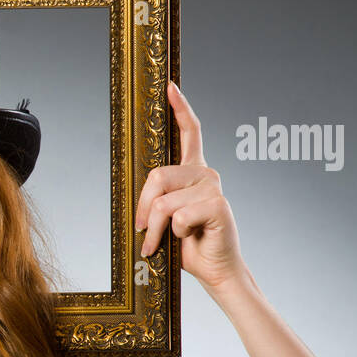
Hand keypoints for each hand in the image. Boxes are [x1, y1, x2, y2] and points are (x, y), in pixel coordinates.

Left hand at [134, 81, 246, 293]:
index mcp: (194, 172)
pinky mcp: (218, 205)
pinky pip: (177, 216)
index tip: (168, 86)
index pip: (190, 132)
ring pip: (162, 201)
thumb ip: (156, 197)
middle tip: (142, 232)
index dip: (180, 108)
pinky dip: (173, 234)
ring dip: (154, 228)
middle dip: (142, 208)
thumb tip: (138, 189)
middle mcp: (205, 173)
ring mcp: (213, 187)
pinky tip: (187, 239)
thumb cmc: (188, 245)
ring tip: (158, 243)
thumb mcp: (164, 217)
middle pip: (157, 175)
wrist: (214, 271)